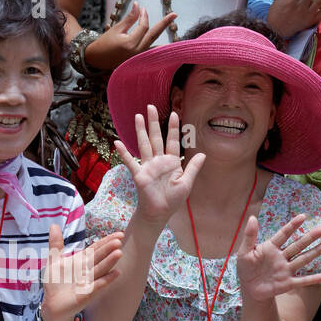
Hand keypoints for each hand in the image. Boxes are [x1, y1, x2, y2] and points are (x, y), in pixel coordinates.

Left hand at [39, 226, 123, 320]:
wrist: (52, 304)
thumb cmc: (55, 283)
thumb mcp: (54, 260)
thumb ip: (56, 244)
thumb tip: (54, 225)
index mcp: (81, 260)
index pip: (96, 248)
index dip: (106, 241)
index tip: (119, 234)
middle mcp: (87, 269)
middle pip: (100, 257)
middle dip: (109, 249)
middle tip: (119, 241)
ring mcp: (89, 281)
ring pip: (101, 269)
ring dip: (110, 261)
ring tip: (119, 253)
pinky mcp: (88, 293)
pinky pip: (99, 284)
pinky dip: (107, 279)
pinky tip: (117, 272)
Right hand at [83, 3, 175, 70]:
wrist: (96, 60)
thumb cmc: (104, 43)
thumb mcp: (116, 29)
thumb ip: (129, 18)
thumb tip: (138, 5)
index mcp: (130, 43)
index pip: (143, 27)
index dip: (144, 16)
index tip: (143, 9)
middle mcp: (136, 52)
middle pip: (153, 35)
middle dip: (164, 24)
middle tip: (174, 15)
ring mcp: (138, 58)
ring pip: (155, 45)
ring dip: (165, 38)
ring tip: (175, 33)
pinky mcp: (137, 62)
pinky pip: (151, 53)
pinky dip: (158, 48)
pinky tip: (165, 46)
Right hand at [113, 106, 205, 227]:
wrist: (159, 213)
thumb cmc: (173, 200)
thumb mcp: (187, 183)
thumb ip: (193, 168)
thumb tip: (203, 153)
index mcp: (171, 162)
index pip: (173, 141)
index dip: (173, 128)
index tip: (174, 113)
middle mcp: (158, 161)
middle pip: (156, 138)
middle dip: (154, 122)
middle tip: (151, 106)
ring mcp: (148, 166)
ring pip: (144, 144)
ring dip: (140, 130)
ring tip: (137, 116)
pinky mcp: (139, 174)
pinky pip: (130, 161)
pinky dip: (124, 152)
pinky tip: (117, 142)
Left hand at [235, 212, 320, 303]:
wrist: (249, 289)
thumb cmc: (246, 268)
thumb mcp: (244, 252)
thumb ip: (249, 236)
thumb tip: (252, 217)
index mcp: (271, 248)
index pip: (283, 234)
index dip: (293, 225)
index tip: (303, 216)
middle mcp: (282, 257)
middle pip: (298, 245)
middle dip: (311, 236)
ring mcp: (286, 270)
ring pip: (303, 259)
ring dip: (316, 252)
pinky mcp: (288, 283)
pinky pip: (303, 281)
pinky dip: (314, 279)